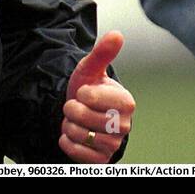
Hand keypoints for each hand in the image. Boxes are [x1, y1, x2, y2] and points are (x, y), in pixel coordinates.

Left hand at [60, 31, 134, 162]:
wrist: (80, 115)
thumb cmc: (88, 89)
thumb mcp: (91, 70)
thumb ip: (103, 53)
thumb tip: (117, 34)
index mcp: (126, 102)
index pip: (93, 98)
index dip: (82, 94)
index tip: (84, 92)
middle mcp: (125, 125)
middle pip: (84, 117)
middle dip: (72, 109)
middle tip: (77, 107)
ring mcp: (114, 144)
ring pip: (80, 134)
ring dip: (70, 126)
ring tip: (76, 120)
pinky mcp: (102, 159)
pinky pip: (77, 152)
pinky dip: (68, 142)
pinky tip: (72, 135)